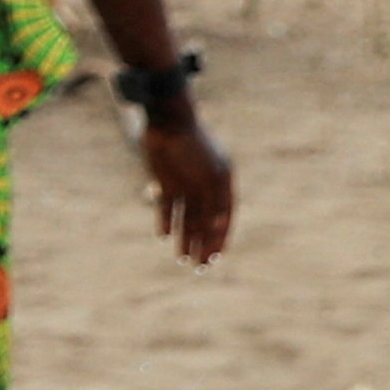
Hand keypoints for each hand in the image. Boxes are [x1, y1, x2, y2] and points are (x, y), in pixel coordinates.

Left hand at [139, 112, 232, 266]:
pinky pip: (167, 206)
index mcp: (222, 182)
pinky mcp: (165, 181)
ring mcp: (185, 183)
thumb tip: (218, 226)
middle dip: (203, 244)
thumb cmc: (193, 146)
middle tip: (201, 266)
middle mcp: (205, 185)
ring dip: (185, 237)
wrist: (168, 123)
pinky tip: (165, 236)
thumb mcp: (208, 173)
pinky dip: (166, 220)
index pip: (224, 217)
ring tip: (183, 258)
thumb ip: (214, 199)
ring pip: (186, 217)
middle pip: (205, 221)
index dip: (221, 238)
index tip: (218, 257)